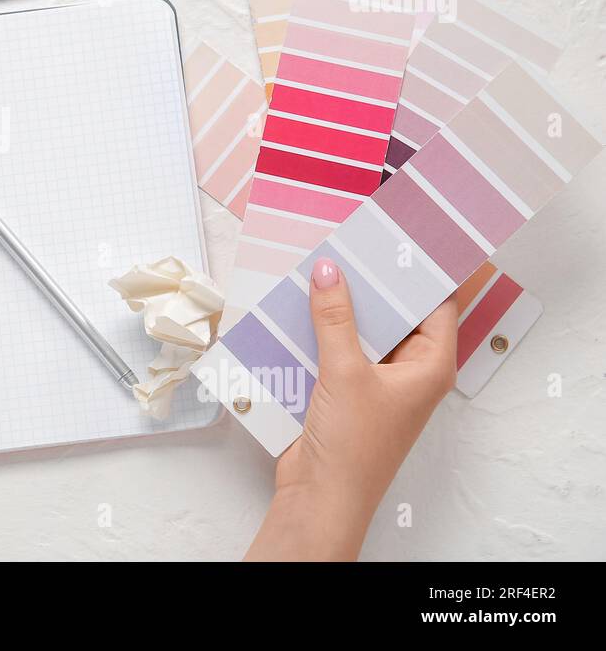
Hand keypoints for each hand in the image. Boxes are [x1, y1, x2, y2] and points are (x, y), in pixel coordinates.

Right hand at [246, 257, 457, 559]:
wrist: (321, 496)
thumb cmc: (354, 446)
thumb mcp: (345, 371)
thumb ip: (335, 318)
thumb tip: (331, 272)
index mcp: (431, 366)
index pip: (436, 304)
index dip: (419, 272)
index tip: (400, 238)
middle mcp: (409, 372)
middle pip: (396, 314)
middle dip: (371, 285)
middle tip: (350, 245)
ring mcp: (378, 382)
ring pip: (363, 330)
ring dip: (341, 308)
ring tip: (319, 269)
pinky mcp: (347, 392)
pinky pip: (338, 349)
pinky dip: (322, 331)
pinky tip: (299, 308)